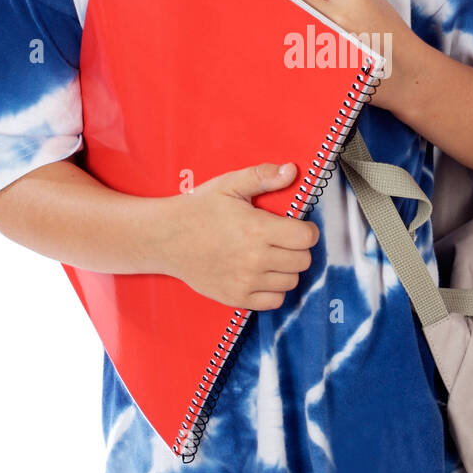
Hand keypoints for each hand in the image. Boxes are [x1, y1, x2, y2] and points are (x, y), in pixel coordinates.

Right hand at [152, 162, 318, 310]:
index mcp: (257, 229)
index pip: (307, 238)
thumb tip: (292, 170)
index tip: (297, 227)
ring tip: (272, 256)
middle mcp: (255, 259)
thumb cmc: (198, 209)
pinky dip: (274, 289)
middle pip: (303, 261)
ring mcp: (246, 282)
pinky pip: (274, 301)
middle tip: (283, 240)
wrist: (165, 238)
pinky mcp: (236, 298)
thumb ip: (262, 176)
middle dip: (298, 248)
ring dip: (287, 269)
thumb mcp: (229, 185)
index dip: (307, 230)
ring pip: (291, 281)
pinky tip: (262, 274)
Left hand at [276, 0, 420, 110]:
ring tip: (291, 17)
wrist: (405, 71)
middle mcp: (337, 18)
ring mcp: (327, 42)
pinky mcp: (323, 63)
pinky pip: (298, 46)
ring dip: (287, 17)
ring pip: (291, 21)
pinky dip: (295, 40)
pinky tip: (299, 39)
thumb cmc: (390, 33)